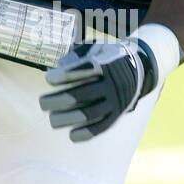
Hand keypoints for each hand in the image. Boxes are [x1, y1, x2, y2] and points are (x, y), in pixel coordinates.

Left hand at [39, 39, 157, 141]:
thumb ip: (77, 55)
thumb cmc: (109, 56)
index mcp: (106, 63)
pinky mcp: (118, 113)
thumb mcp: (97, 47)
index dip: (65, 75)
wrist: (140, 67)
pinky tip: (72, 135)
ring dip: (68, 118)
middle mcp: (112, 83)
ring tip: (52, 120)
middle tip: (42, 103)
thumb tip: (59, 65)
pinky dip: (88, 132)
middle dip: (59, 100)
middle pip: (83, 94)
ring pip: (90, 113)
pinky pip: (103, 126)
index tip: (48, 79)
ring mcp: (116, 100)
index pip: (84, 69)